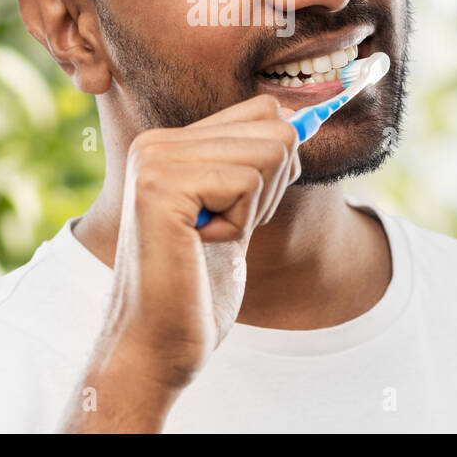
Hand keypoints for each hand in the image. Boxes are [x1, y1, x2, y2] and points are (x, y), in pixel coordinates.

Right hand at [59, 95, 299, 430]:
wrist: (157, 346)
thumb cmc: (197, 290)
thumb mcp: (234, 211)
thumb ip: (255, 163)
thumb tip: (302, 119)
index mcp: (169, 143)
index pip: (263, 109)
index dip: (276, 164)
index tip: (243, 209)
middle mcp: (155, 141)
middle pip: (274, 126)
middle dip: (270, 189)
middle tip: (222, 230)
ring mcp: (154, 159)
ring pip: (269, 152)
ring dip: (255, 208)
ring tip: (209, 238)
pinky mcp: (161, 185)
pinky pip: (248, 181)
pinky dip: (240, 223)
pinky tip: (201, 246)